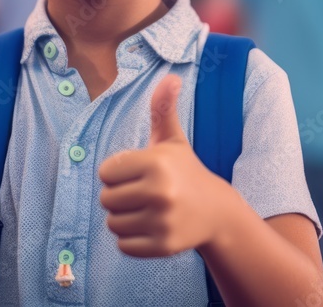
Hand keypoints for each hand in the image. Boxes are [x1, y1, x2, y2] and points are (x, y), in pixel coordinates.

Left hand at [99, 74, 231, 256]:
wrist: (216, 211)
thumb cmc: (185, 171)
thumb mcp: (172, 140)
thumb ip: (163, 109)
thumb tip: (170, 77)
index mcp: (156, 162)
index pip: (106, 172)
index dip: (118, 173)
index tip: (138, 173)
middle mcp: (160, 191)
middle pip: (106, 199)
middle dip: (120, 196)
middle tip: (143, 193)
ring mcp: (162, 221)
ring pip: (113, 224)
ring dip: (125, 219)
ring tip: (147, 210)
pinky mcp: (163, 246)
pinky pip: (124, 245)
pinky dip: (133, 239)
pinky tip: (152, 227)